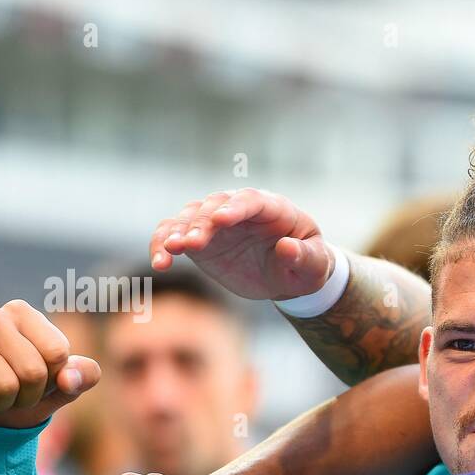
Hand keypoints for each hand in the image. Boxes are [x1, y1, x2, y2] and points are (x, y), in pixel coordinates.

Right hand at [0, 300, 99, 428]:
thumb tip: (69, 378)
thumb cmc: (20, 395)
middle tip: (10, 393)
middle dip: (27, 396)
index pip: (57, 353)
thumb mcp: (60, 388)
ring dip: (2, 404)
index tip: (34, 380)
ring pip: (4, 386)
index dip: (51, 379)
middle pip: (33, 371)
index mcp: (23, 313)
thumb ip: (82, 377)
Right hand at [148, 188, 330, 300]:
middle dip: (202, 223)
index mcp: (272, 208)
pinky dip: (162, 245)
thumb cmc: (306, 266)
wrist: (288, 274)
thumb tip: (287, 248)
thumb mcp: (315, 266)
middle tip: (190, 244)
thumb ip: (304, 257)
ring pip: (189, 217)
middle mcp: (239, 208)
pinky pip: (173, 235)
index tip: (220, 220)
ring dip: (177, 232)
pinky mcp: (198, 239)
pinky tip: (159, 263)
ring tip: (169, 250)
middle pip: (215, 206)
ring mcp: (215, 222)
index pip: (251, 200)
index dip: (236, 208)